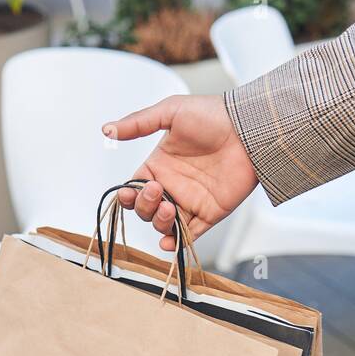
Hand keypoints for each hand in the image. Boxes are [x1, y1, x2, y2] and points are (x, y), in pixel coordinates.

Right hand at [102, 94, 257, 251]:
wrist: (247, 129)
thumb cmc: (213, 116)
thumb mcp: (171, 112)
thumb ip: (138, 123)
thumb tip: (107, 130)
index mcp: (159, 165)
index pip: (134, 188)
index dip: (128, 195)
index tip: (129, 192)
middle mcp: (172, 185)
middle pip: (146, 209)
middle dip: (144, 206)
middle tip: (155, 190)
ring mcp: (190, 201)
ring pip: (164, 224)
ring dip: (158, 222)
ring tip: (167, 207)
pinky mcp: (209, 213)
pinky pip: (189, 235)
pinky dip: (176, 243)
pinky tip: (168, 241)